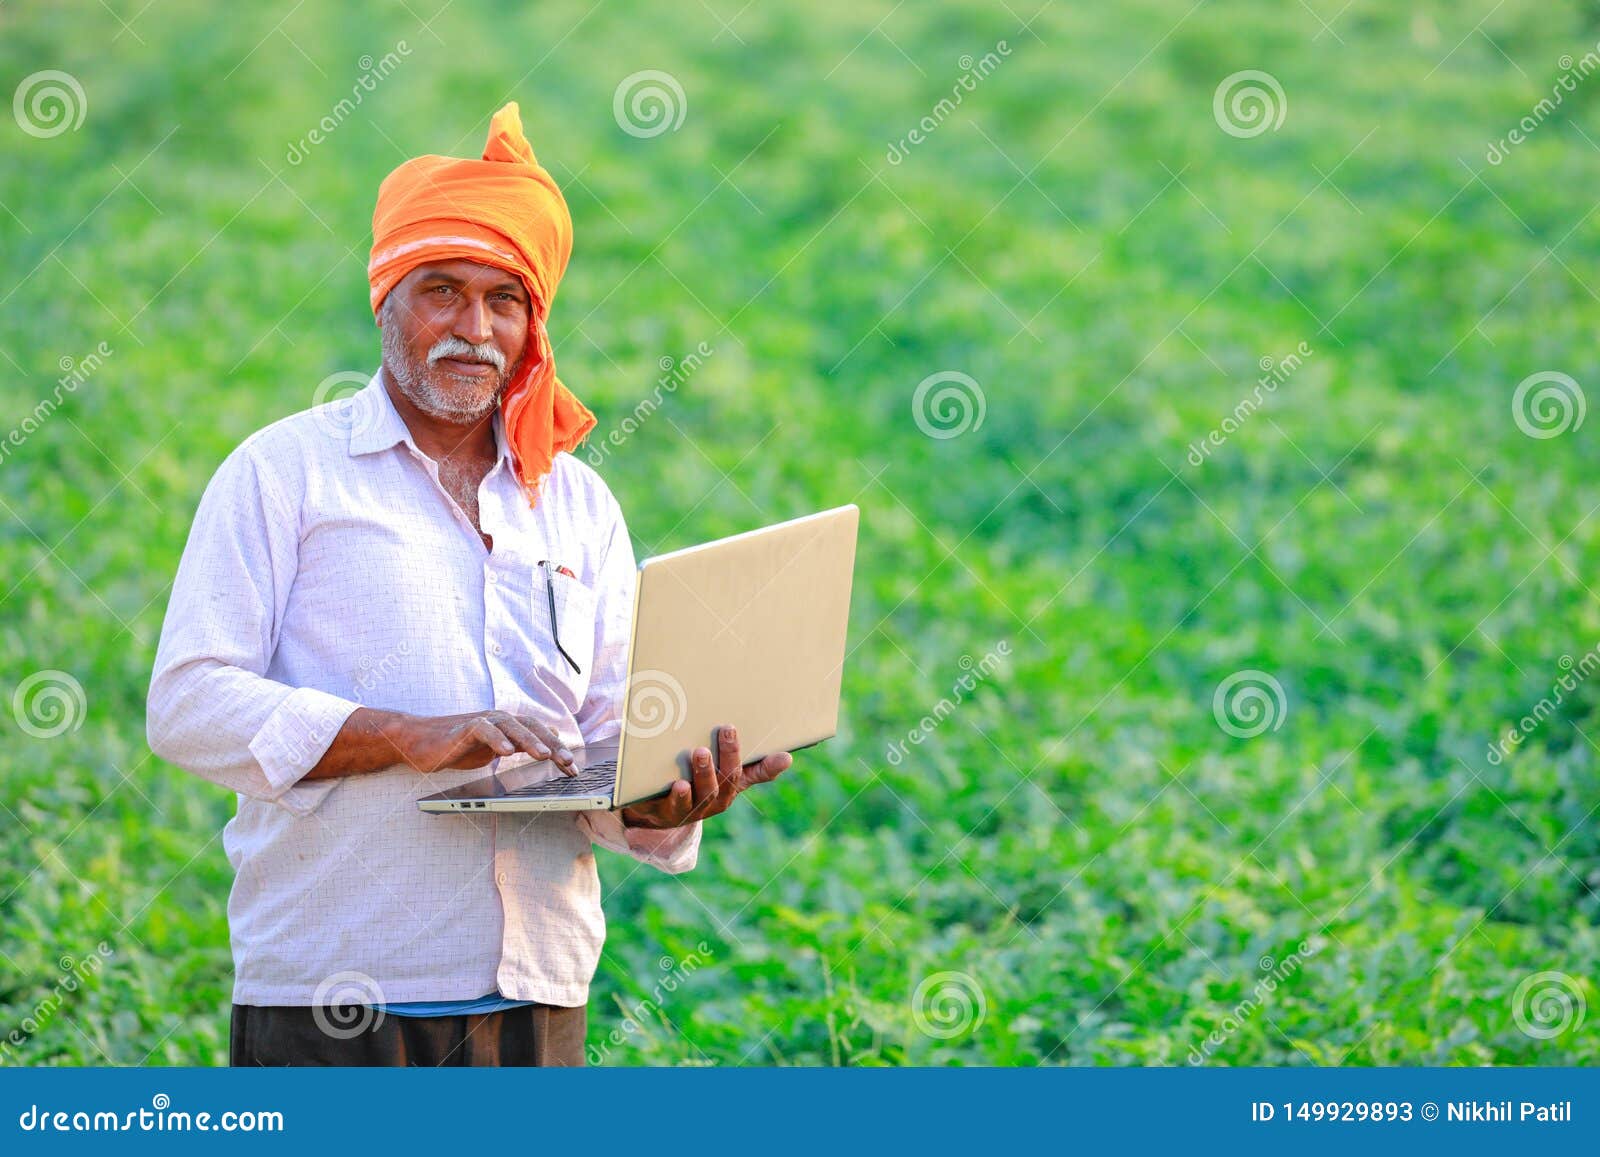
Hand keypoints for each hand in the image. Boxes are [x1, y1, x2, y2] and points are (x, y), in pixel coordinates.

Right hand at [388, 710, 575, 773]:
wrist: (419, 741)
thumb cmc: (458, 746)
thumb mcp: (495, 747)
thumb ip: (519, 744)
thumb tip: (547, 744)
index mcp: (509, 727)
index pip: (541, 734)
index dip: (559, 749)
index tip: (574, 770)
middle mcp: (500, 720)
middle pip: (532, 728)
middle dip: (553, 745)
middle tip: (568, 763)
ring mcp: (483, 722)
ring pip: (511, 726)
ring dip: (530, 740)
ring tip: (545, 755)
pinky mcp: (464, 728)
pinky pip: (483, 730)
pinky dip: (496, 739)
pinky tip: (506, 751)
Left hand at [619, 725, 792, 828]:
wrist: (656, 812)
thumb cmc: (694, 785)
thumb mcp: (720, 774)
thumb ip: (746, 764)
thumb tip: (785, 756)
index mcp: (729, 788)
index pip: (754, 774)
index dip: (770, 767)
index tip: (785, 755)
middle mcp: (715, 800)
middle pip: (728, 780)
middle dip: (729, 755)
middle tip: (728, 730)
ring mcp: (693, 809)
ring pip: (704, 793)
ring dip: (704, 772)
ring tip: (700, 752)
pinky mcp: (668, 812)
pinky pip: (676, 806)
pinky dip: (679, 796)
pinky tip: (679, 784)